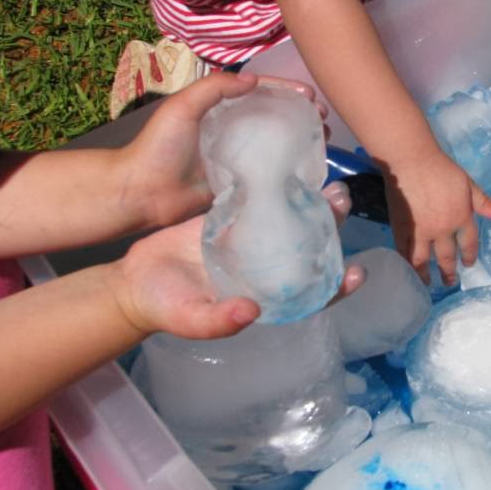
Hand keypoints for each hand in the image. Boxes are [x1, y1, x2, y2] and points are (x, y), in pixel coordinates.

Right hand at [111, 181, 362, 338]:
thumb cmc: (164, 306)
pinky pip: (260, 200)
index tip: (357, 272)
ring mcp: (250, 239)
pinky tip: (290, 168)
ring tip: (328, 184)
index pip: (311, 294)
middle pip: (309, 248)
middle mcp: (265, 267)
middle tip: (343, 202)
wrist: (134, 280)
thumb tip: (252, 312)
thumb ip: (218, 321)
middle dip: (332, 228)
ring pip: (291, 220)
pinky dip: (276, 187)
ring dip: (312, 204)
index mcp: (265, 296)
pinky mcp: (231, 216)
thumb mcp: (189, 319)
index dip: (336, 286)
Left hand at [115, 71, 325, 228]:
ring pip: (274, 146)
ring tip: (322, 143)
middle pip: (272, 118)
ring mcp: (235, 159)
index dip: (286, 91)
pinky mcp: (236, 185)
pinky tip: (307, 171)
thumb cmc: (159, 147)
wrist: (142, 193)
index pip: (258, 92)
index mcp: (218, 109)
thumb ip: (214, 88)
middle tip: (323, 122)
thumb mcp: (183, 107)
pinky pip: (266, 175)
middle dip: (299, 116)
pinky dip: (286, 171)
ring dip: (299, 142)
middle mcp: (230, 131)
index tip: (311, 97)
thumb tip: (253, 80)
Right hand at [383, 148, 490, 285]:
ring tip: (426, 283)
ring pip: (423, 260)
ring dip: (425, 274)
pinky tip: (407, 267)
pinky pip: (404, 251)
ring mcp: (420, 232)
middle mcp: (442, 230)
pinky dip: (406, 262)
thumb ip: (483, 202)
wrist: (411, 161)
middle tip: (449, 282)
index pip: (469, 243)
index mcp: (461, 218)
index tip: (468, 264)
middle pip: (446, 257)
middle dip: (448, 272)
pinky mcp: (401, 228)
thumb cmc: (441, 169)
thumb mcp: (467, 184)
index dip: (469, 256)